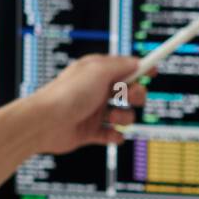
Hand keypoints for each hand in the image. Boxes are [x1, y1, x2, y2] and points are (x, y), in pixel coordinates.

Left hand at [21, 54, 152, 154]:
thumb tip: (138, 62)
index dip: (141, 69)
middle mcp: (96, 91)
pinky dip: (115, 136)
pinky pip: (113, 135)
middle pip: (129, 92)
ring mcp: (94, 112)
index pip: (125, 68)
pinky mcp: (90, 132)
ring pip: (124, 115)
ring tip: (111, 118)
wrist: (45, 123)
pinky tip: (111, 134)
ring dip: (124, 118)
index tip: (154, 71)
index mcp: (97, 73)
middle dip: (135, 96)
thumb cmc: (67, 94)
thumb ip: (122, 65)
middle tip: (129, 97)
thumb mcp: (98, 71)